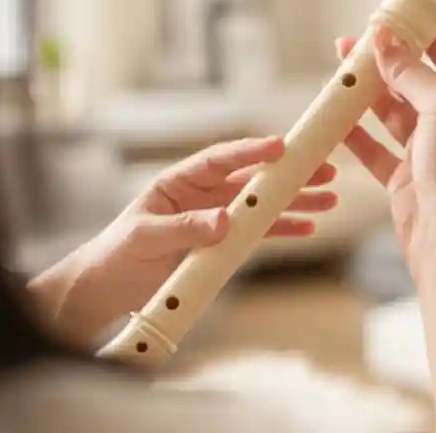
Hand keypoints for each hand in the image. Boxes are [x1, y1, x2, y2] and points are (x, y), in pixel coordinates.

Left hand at [29, 136, 336, 345]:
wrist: (105, 289)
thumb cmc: (116, 254)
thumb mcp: (146, 238)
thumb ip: (184, 228)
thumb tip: (224, 220)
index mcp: (179, 181)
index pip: (220, 159)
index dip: (251, 151)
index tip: (280, 146)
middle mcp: (201, 195)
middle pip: (251, 179)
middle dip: (288, 174)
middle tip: (324, 168)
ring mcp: (214, 219)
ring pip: (261, 206)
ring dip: (294, 202)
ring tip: (329, 199)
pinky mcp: (221, 244)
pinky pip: (257, 233)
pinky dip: (282, 230)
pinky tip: (307, 227)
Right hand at [337, 27, 435, 281]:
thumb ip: (411, 73)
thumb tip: (385, 38)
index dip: (421, 36)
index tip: (391, 16)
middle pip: (414, 83)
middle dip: (383, 63)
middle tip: (348, 44)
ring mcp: (428, 154)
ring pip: (390, 114)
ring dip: (364, 94)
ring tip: (336, 72)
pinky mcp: (402, 180)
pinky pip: (373, 148)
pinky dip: (353, 132)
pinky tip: (333, 115)